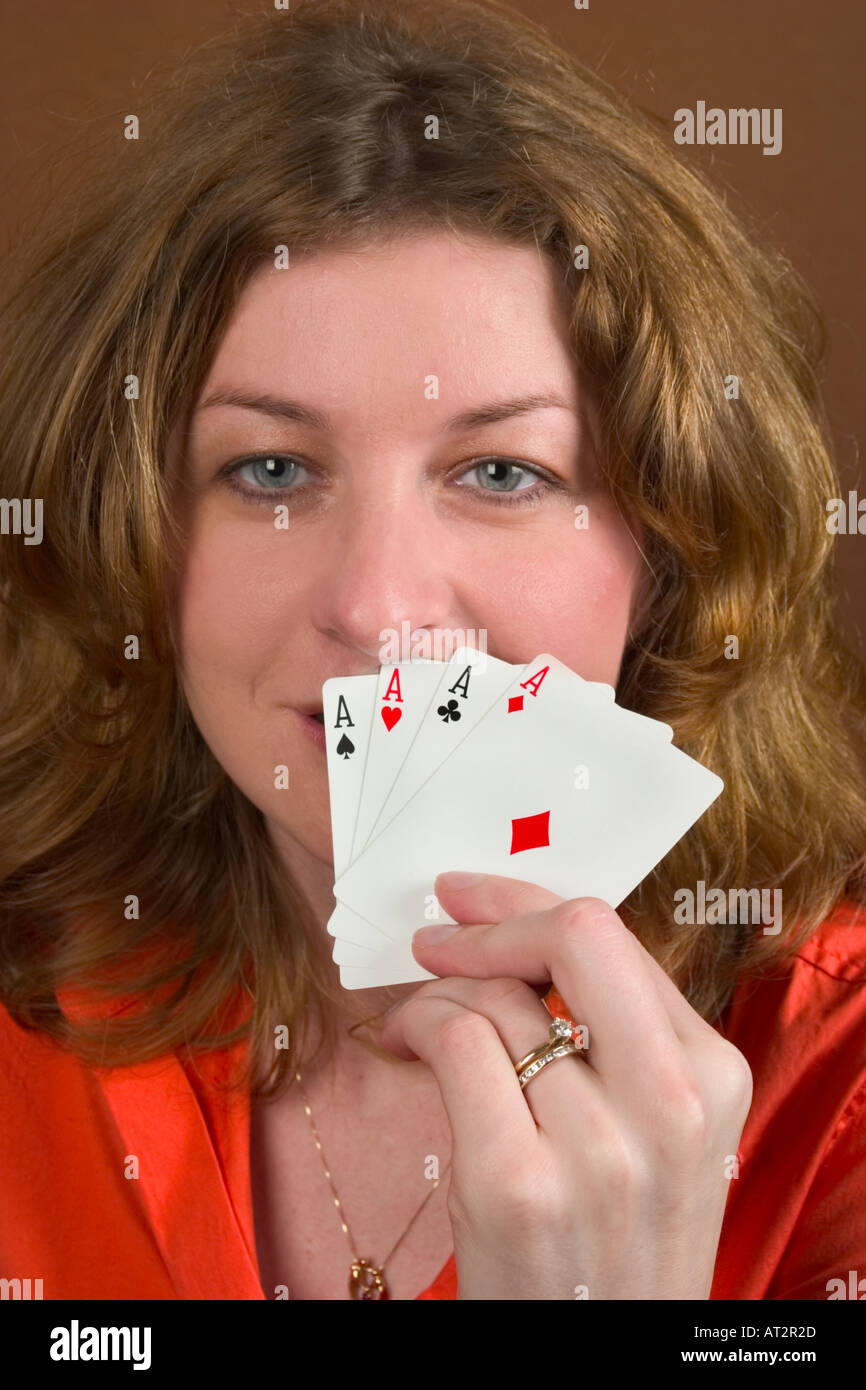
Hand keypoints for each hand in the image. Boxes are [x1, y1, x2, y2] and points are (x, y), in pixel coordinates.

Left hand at [379, 871, 752, 1299]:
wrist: (599, 1359)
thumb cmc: (614, 1240)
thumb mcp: (659, 1134)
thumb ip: (619, 1038)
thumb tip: (520, 937)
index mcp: (712, 1076)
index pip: (615, 938)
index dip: (532, 903)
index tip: (477, 897)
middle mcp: (669, 1106)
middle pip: (576, 936)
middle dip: (493, 917)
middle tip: (439, 929)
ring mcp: (596, 1149)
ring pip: (497, 996)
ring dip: (438, 990)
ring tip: (419, 1021)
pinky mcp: (517, 1185)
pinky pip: (458, 1043)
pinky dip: (418, 1025)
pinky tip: (405, 1044)